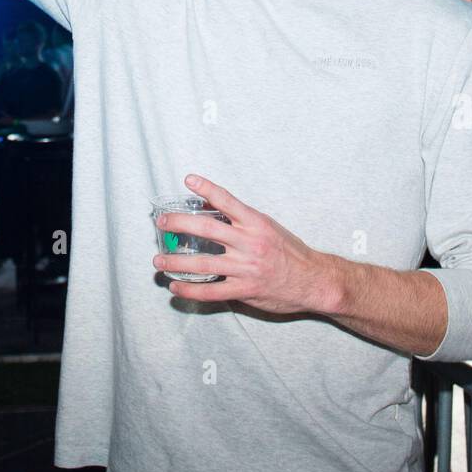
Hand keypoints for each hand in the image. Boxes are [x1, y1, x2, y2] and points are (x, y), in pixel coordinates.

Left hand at [152, 174, 331, 313]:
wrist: (313, 280)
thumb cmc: (290, 251)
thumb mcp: (269, 227)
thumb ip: (242, 220)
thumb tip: (212, 208)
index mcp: (256, 223)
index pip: (227, 201)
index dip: (207, 188)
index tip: (189, 180)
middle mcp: (249, 243)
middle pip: (207, 230)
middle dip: (179, 224)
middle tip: (162, 222)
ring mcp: (246, 268)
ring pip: (202, 264)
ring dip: (176, 261)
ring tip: (159, 260)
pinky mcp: (245, 290)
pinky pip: (211, 292)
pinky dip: (190, 290)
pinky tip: (176, 288)